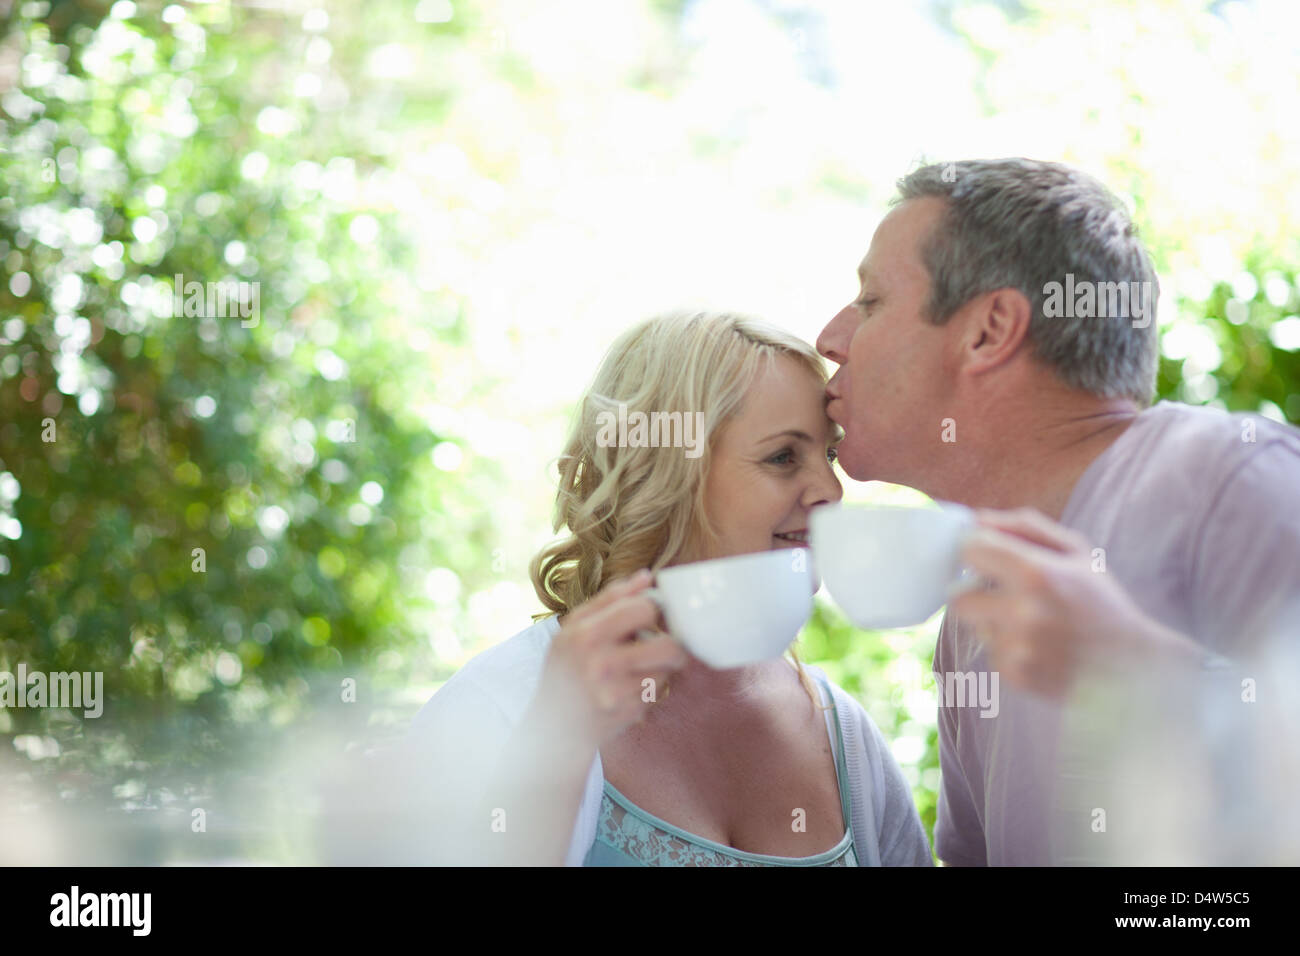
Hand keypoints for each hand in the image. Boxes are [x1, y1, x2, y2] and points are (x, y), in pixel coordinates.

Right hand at [532, 570, 687, 749]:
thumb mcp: (572, 628)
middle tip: (663, 644)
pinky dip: (650, 689)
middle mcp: (602, 664)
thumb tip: (646, 577)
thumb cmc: (564, 671)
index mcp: (586, 635)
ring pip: (666, 670)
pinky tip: (630, 689)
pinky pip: (658, 692)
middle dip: (672, 644)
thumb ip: (609, 599)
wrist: (551, 726)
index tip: (653, 615)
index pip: (642, 609)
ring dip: (659, 668)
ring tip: (638, 668)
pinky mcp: (628, 713)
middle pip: (668, 646)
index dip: (655, 609)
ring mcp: (617, 693)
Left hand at [948, 508, 1186, 698]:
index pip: (970, 550)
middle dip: (975, 593)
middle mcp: (1022, 612)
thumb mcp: (1078, 553)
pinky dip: (1009, 649)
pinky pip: (992, 653)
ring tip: (1034, 625)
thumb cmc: (1103, 604)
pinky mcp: (1015, 676)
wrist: (1132, 668)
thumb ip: (1026, 528)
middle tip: (1003, 594)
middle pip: (958, 597)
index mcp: (1036, 573)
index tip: (986, 557)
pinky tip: (1040, 649)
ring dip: (996, 622)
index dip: (976, 552)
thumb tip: (978, 520)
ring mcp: (1017, 647)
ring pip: (976, 626)